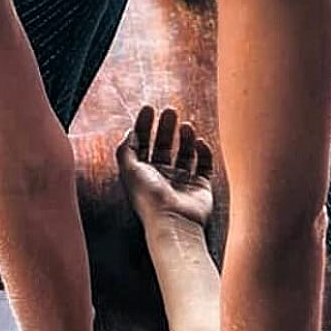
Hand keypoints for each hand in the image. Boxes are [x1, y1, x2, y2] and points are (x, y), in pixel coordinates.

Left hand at [118, 105, 214, 226]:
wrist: (173, 222)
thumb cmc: (149, 198)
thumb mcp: (129, 170)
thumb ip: (126, 149)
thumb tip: (129, 132)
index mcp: (142, 173)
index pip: (142, 144)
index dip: (144, 125)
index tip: (149, 108)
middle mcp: (161, 177)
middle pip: (163, 145)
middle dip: (165, 127)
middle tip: (169, 111)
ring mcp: (181, 181)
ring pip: (184, 152)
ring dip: (185, 137)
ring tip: (186, 125)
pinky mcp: (200, 186)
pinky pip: (204, 164)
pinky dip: (203, 152)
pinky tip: (200, 142)